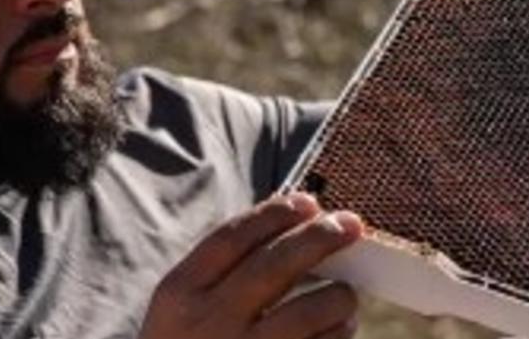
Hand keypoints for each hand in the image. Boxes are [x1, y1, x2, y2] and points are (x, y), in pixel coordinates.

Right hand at [139, 193, 363, 338]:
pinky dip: (339, 332)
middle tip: (350, 224)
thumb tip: (297, 224)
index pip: (231, 237)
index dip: (274, 214)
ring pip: (309, 311)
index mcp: (179, 294)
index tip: (307, 202)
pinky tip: (340, 328)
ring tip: (344, 294)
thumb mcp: (184, 309)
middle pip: (274, 265)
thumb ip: (225, 272)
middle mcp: (209, 323)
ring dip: (338, 295)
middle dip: (318, 238)